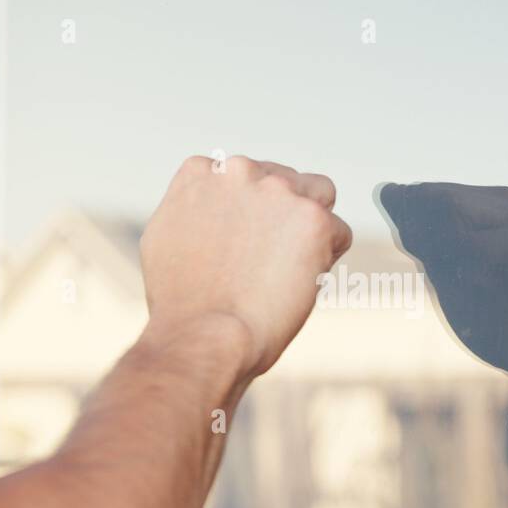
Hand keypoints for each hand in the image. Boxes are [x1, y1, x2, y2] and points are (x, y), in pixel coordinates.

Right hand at [141, 155, 351, 376]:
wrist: (201, 336)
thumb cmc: (181, 304)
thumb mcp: (167, 238)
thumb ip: (194, 210)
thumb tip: (213, 207)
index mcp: (201, 171)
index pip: (246, 175)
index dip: (251, 213)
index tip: (244, 245)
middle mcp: (239, 171)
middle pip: (284, 181)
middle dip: (283, 217)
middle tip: (268, 263)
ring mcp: (277, 190)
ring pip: (319, 195)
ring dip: (311, 227)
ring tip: (290, 269)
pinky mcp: (312, 218)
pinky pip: (339, 233)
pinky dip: (328, 259)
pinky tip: (301, 285)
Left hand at [376, 182, 507, 379]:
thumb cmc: (495, 318)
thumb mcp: (446, 274)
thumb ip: (420, 236)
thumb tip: (386, 189)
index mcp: (490, 206)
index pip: (427, 195)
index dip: (413, 231)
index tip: (434, 267)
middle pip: (436, 199)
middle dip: (427, 241)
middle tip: (457, 281)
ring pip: (451, 215)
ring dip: (448, 257)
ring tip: (480, 286)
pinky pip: (473, 246)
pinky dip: (468, 273)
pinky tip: (494, 291)